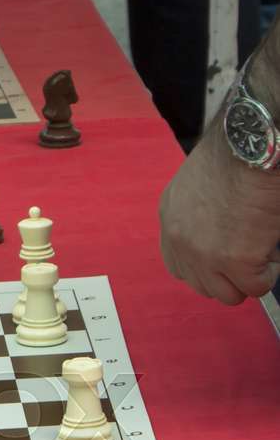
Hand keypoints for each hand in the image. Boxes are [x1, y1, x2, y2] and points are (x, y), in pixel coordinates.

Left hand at [159, 127, 279, 302]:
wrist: (253, 145)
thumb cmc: (237, 152)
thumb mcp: (199, 182)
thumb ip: (199, 213)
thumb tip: (220, 233)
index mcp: (170, 218)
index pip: (178, 266)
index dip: (205, 269)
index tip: (225, 261)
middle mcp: (180, 240)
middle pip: (201, 286)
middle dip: (228, 276)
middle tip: (250, 256)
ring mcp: (205, 254)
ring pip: (227, 294)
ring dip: (249, 278)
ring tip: (263, 251)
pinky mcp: (236, 261)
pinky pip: (256, 286)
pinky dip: (270, 272)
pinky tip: (273, 249)